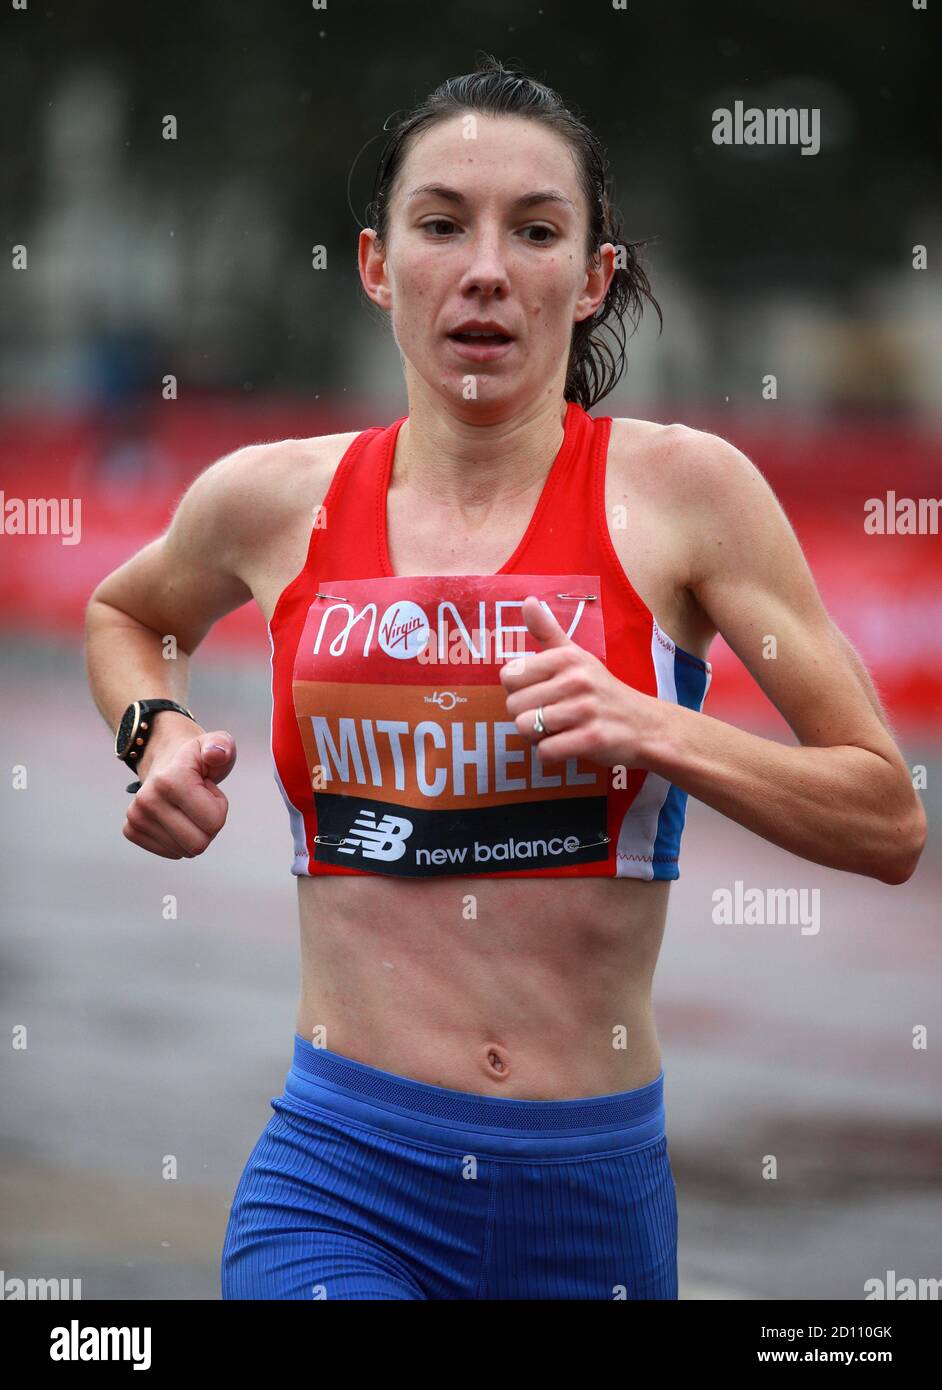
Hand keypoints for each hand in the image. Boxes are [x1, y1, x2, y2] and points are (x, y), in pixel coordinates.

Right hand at [123, 727, 235, 858]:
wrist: (165, 758)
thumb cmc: (197, 757)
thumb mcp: (217, 744)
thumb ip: (223, 745)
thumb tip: (216, 754)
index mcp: (170, 780)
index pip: (214, 823)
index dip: (220, 808)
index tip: (208, 789)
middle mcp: (147, 799)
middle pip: (199, 844)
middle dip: (209, 826)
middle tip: (200, 803)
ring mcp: (136, 816)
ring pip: (186, 851)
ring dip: (194, 831)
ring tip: (187, 807)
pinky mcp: (131, 829)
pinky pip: (172, 853)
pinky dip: (180, 839)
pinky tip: (175, 816)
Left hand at [499, 595, 653, 767]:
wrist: (646, 725)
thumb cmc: (603, 691)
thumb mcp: (578, 656)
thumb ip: (548, 632)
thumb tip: (527, 601)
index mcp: (567, 658)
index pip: (509, 676)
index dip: (519, 690)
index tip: (540, 693)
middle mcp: (576, 680)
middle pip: (513, 705)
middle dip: (526, 716)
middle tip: (550, 716)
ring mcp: (584, 710)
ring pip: (526, 728)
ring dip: (537, 736)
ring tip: (558, 730)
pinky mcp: (592, 739)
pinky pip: (545, 751)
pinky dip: (550, 754)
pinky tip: (566, 744)